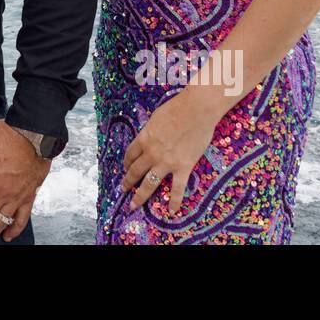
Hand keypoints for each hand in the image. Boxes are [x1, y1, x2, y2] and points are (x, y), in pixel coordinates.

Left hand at [119, 92, 218, 216]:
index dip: (126, 163)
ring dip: (140, 196)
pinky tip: (172, 212)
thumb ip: (151, 131)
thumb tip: (150, 136)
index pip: (130, 154)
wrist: (196, 110)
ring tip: (133, 205)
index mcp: (144, 138)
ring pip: (149, 184)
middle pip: (135, 171)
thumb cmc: (177, 108)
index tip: (125, 168)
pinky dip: (174, 202)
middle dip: (127, 182)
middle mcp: (151, 153)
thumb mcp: (156, 118)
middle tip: (123, 190)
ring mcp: (166, 162)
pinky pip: (177, 189)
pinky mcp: (183, 168)